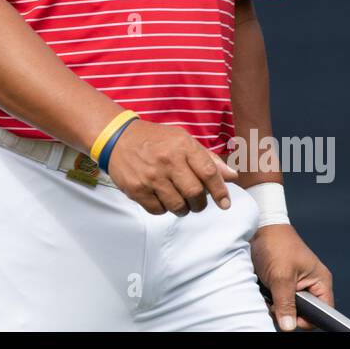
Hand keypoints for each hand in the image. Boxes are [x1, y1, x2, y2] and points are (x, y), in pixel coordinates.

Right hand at [105, 119, 239, 215]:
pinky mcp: (136, 189)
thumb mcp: (182, 140)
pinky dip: (164, 209)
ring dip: (184, 209)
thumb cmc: (155, 140)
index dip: (220, 191)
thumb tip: (232, 176)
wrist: (117, 137)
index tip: (225, 203)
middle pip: (195, 193)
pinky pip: (159, 210)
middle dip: (200, 204)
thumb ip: (208, 159)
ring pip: (178, 206)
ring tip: (180, 201)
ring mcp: (151, 176)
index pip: (209, 172)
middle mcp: (167, 160)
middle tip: (197, 202)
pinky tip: (162, 198)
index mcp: (182, 145)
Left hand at [250, 225, 333, 330]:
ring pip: (290, 308)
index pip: (323, 312)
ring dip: (277, 306)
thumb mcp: (281, 276)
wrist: (259, 228)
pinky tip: (264, 291)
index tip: (288, 317)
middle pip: (305, 313)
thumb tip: (288, 327)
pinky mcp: (284, 284)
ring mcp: (297, 284)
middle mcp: (312, 285)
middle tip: (274, 303)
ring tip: (268, 294)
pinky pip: (280, 301)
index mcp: (320, 281)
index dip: (306, 319)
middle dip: (288, 312)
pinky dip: (271, 300)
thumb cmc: (276, 245)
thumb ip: (286, 302)